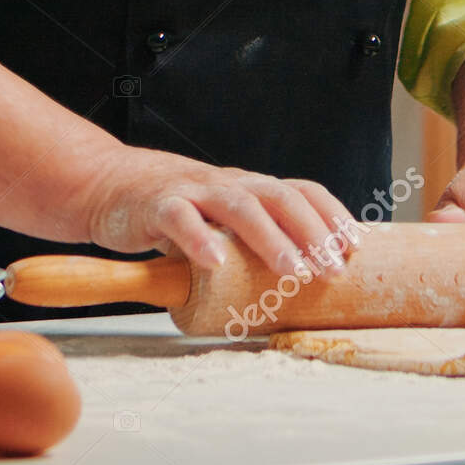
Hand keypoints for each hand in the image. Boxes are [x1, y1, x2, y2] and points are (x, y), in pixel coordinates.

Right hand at [83, 143, 358, 274]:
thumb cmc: (173, 209)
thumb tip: (301, 281)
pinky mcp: (157, 205)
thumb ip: (249, 240)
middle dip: (312, 232)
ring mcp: (193, 191)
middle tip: (333, 269)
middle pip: (279, 196)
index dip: (331, 215)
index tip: (355, 246)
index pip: (300, 190)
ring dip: (271, 239)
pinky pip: (180, 220)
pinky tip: (214, 263)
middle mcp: (227, 184)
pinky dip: (199, 240)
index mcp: (248, 188)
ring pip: (239, 206)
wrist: (109, 184)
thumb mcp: (218, 219)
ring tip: (293, 271)